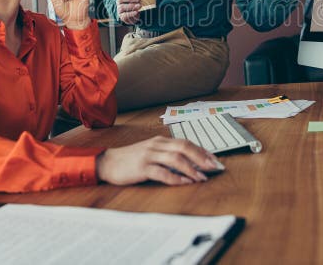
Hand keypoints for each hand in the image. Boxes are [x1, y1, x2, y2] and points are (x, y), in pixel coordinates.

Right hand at [96, 136, 220, 185]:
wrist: (108, 162)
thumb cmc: (130, 159)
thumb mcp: (150, 151)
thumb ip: (166, 154)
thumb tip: (189, 163)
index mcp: (160, 140)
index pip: (186, 142)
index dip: (202, 151)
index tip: (214, 160)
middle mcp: (156, 145)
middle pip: (184, 147)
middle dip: (201, 157)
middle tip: (214, 167)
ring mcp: (149, 155)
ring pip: (176, 158)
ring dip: (191, 168)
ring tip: (202, 177)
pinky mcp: (142, 168)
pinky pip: (163, 172)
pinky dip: (176, 177)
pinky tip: (184, 182)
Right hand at [116, 0, 141, 24]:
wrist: (134, 14)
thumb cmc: (136, 1)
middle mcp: (119, 0)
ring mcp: (120, 8)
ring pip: (122, 7)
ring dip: (131, 6)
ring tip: (139, 5)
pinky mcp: (122, 16)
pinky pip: (125, 15)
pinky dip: (131, 14)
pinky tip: (136, 12)